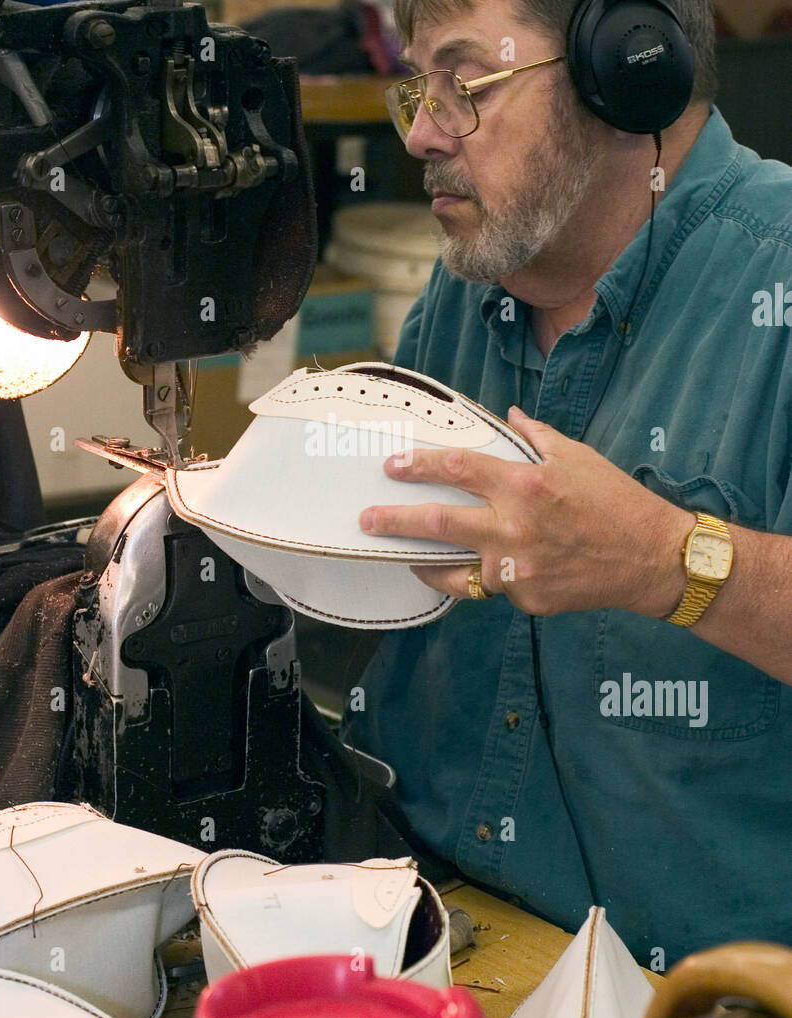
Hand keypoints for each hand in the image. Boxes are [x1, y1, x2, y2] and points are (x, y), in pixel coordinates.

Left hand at [357, 405, 692, 616]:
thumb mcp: (577, 457)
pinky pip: (491, 587)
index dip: (418, 466)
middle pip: (437, 524)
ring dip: (424, 562)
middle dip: (394, 522)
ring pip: (453, 569)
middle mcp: (514, 527)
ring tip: (404, 557)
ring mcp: (517, 569)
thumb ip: (535, 437)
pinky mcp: (526, 599)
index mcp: (524, 484)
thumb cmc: (616, 501)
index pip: (456, 469)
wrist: (652, 558)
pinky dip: (484, 576)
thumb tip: (509, 418)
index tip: (392, 467)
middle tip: (365, 520)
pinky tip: (479, 570)